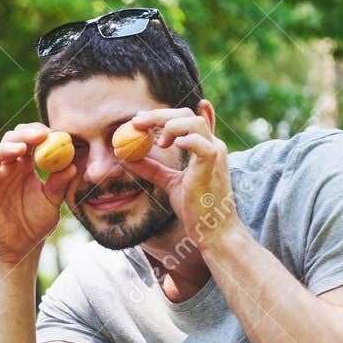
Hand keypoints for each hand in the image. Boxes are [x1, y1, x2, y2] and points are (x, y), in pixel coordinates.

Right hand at [0, 124, 74, 264]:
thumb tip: (72, 166)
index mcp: (24, 166)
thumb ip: (59, 184)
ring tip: (20, 150)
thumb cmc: (37, 223)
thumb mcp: (52, 202)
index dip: (35, 132)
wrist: (22, 248)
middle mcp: (6, 170)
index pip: (26, 140)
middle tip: (39, 136)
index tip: (50, 132)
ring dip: (3, 149)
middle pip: (8, 142)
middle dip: (22, 136)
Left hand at [123, 108, 240, 250]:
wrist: (212, 229)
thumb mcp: (169, 183)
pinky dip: (184, 139)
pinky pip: (200, 143)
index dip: (164, 114)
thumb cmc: (195, 207)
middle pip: (187, 114)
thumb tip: (128, 158)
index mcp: (204, 147)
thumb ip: (152, 169)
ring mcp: (214, 153)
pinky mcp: (211, 165)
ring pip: (193, 122)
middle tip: (136, 122)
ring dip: (169, 125)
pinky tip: (167, 145)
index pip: (188, 118)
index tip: (141, 118)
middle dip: (158, 115)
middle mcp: (212, 145)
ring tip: (157, 143)